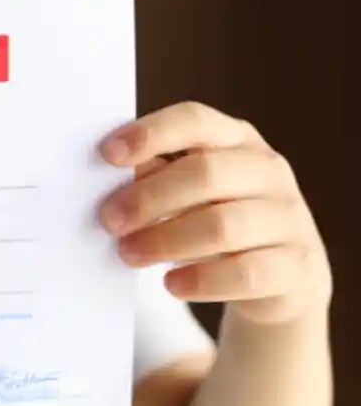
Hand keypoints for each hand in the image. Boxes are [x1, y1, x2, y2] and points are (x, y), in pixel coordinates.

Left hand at [97, 102, 330, 324]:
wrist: (278, 281)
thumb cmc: (215, 224)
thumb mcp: (187, 196)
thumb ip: (156, 179)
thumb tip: (118, 178)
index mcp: (236, 140)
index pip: (195, 120)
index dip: (151, 134)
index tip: (107, 154)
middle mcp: (268, 171)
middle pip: (206, 173)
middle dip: (148, 197)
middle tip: (109, 220)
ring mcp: (290, 217)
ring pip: (224, 225)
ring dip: (165, 240)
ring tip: (129, 254)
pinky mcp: (299, 265)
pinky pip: (246, 272)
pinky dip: (202, 280)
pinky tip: (172, 284)